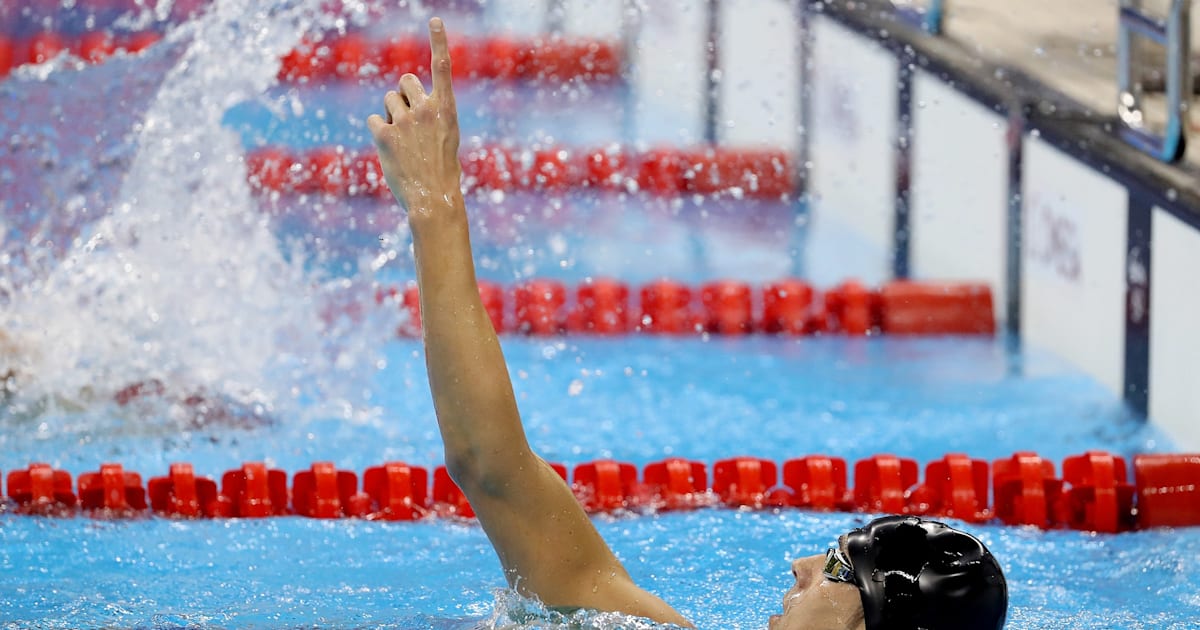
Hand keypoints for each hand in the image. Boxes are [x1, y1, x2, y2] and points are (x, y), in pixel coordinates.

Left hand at [368, 17, 461, 216]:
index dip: (439, 41)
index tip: (434, 20)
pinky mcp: (384, 135)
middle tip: (408, 119)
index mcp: (446, 109)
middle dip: (403, 94)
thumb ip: (431, 115)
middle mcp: (426, 109)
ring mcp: (404, 121)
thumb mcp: (446, 137)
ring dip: (390, 115)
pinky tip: (390, 150)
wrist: (433, 199)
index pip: (442, 67)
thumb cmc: (442, 171)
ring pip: (388, 100)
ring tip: (403, 141)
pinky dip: (378, 132)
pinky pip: (373, 121)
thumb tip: (404, 102)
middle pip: (405, 81)